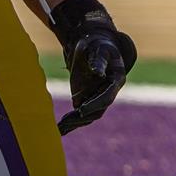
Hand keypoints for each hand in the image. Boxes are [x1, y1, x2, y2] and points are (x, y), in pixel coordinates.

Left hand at [51, 0, 137, 134]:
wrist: (93, 46)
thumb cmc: (97, 45)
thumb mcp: (98, 49)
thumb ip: (99, 60)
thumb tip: (98, 73)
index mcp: (116, 80)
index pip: (106, 97)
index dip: (94, 104)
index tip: (80, 109)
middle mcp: (108, 92)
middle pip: (97, 110)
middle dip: (81, 117)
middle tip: (65, 121)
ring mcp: (97, 96)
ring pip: (88, 115)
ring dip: (75, 122)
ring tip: (59, 127)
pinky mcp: (86, 99)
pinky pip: (80, 115)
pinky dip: (71, 123)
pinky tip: (59, 130)